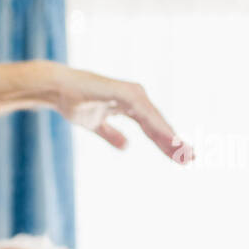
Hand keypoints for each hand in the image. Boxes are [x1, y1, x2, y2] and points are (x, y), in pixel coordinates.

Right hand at [48, 63, 193, 163]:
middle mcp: (136, 98)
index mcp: (131, 105)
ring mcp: (131, 94)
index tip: (180, 158)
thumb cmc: (74, 102)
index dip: (166, 144)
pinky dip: (157, 126)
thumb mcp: (96, 125)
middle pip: (159, 124)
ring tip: (183, 153)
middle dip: (174, 143)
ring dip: (170, 137)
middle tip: (191, 159)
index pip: (153, 128)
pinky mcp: (124, 92)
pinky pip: (144, 113)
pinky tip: (168, 138)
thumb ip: (112, 134)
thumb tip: (127, 147)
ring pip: (156, 120)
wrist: (57, 89)